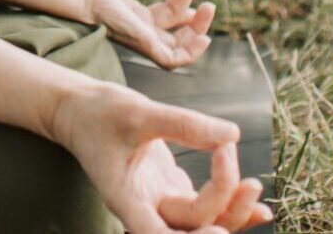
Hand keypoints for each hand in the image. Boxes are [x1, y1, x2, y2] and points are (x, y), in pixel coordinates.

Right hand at [52, 82, 271, 233]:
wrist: (78, 110)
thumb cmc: (98, 111)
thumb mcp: (138, 111)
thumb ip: (183, 124)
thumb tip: (232, 135)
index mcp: (127, 198)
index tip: (220, 231)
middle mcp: (144, 208)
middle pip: (192, 229)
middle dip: (226, 212)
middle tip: (250, 183)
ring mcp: (159, 201)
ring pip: (202, 223)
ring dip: (232, 210)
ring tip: (254, 187)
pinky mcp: (169, 190)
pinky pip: (205, 209)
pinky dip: (230, 204)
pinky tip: (254, 197)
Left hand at [68, 0, 213, 69]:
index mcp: (133, 12)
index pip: (168, 9)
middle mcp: (138, 29)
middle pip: (176, 34)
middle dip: (196, 21)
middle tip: (208, 5)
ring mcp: (140, 39)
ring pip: (178, 50)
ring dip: (198, 35)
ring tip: (207, 13)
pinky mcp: (141, 45)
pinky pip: (171, 60)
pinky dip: (190, 53)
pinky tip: (203, 37)